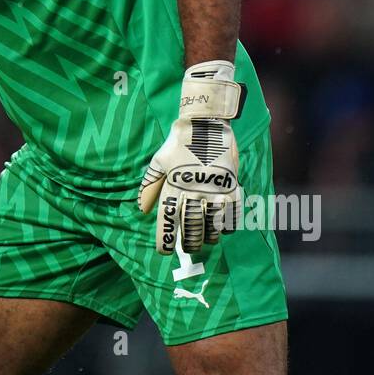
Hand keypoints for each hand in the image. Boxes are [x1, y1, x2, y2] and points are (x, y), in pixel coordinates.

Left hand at [137, 61, 244, 253]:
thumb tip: (141, 211)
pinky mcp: (231, 184)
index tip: (164, 252)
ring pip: (212, 223)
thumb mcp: (158, 161)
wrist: (205, 122)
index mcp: (173, 184)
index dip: (164, 239)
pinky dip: (229, 225)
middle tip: (188, 249)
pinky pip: (232, 212)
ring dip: (209, 237)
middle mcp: (193, 188)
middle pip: (191, 226)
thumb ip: (149, 186)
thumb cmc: (178, 143)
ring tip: (206, 242)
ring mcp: (214, 187)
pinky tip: (224, 229)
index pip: (166, 219)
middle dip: (188, 243)